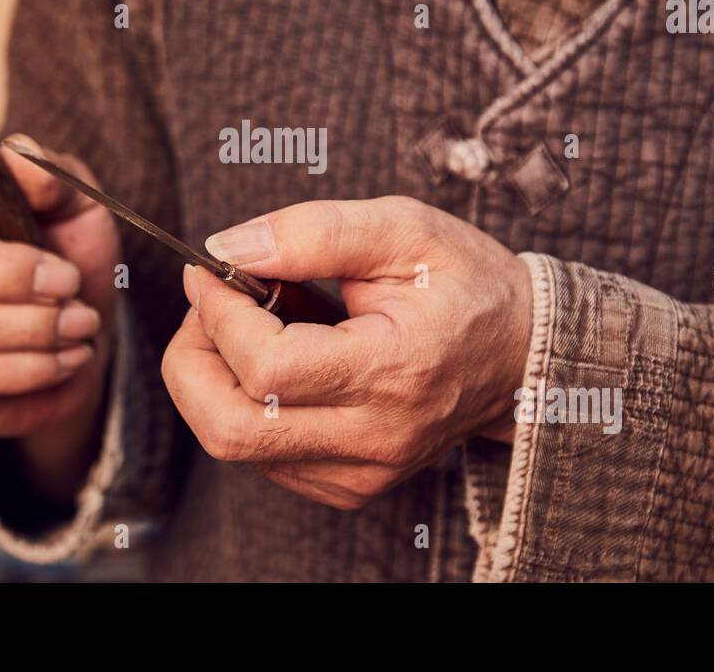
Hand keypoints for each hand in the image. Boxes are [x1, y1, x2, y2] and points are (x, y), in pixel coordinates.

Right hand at [0, 134, 119, 498]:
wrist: (83, 338)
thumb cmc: (69, 256)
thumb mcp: (78, 205)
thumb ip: (52, 175)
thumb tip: (18, 150)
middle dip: (1, 272)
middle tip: (67, 282)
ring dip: (26, 326)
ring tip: (80, 323)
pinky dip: (25, 367)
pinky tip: (65, 357)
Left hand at [161, 196, 532, 510]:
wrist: (522, 354)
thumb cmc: (466, 283)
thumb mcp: (404, 228)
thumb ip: (313, 231)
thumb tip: (226, 248)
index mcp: (395, 372)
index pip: (267, 369)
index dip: (218, 315)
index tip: (210, 271)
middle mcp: (375, 438)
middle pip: (231, 429)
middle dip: (191, 360)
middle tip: (208, 306)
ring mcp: (360, 472)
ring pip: (236, 445)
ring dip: (215, 379)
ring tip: (255, 325)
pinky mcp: (347, 484)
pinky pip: (261, 456)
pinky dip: (245, 404)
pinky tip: (278, 361)